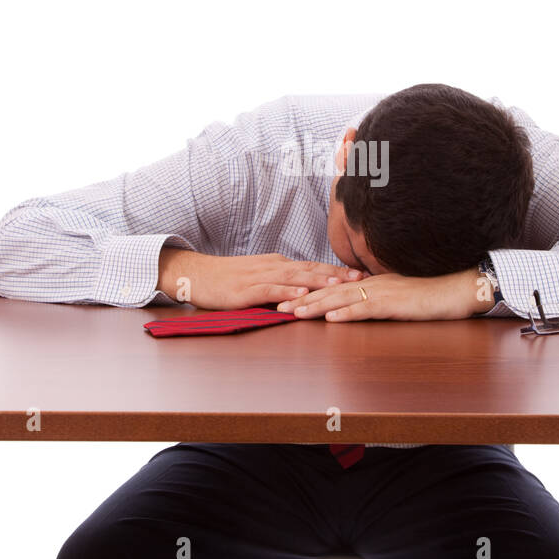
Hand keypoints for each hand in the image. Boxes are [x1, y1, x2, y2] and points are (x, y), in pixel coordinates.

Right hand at [157, 249, 363, 310]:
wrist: (196, 274)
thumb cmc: (227, 279)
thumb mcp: (258, 278)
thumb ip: (280, 282)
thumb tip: (302, 289)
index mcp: (277, 264)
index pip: (312, 266)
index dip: (337, 270)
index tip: (360, 274)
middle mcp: (273, 266)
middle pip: (311, 269)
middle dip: (338, 274)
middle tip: (362, 278)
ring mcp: (260, 277)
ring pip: (295, 277)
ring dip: (320, 281)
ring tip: (342, 285)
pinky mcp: (246, 290)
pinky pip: (271, 289)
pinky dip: (289, 291)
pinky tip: (304, 294)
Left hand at [276, 267, 491, 321]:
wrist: (463, 286)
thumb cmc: (435, 294)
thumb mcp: (401, 297)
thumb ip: (380, 299)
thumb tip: (360, 304)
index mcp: (373, 282)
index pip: (335, 286)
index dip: (309, 292)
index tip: (286, 297)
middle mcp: (374, 283)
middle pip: (331, 290)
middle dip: (302, 298)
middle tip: (276, 305)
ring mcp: (385, 292)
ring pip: (343, 298)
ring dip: (316, 306)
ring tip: (294, 313)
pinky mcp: (397, 303)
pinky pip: (368, 308)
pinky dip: (348, 312)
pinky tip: (331, 318)